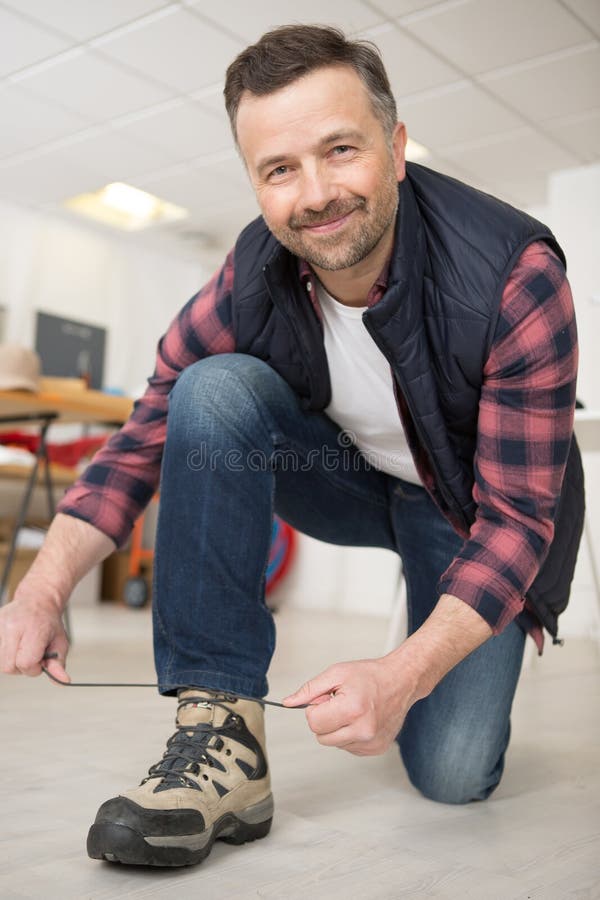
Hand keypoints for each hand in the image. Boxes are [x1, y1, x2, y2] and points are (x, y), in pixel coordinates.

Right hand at [0, 577, 69, 681]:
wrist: (37, 601)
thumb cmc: (49, 623)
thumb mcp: (60, 643)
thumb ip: (58, 664)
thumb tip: (63, 681)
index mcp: (34, 629)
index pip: (26, 662)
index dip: (33, 668)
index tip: (39, 661)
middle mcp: (13, 625)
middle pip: (9, 666)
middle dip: (21, 667)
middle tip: (30, 655)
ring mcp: (0, 625)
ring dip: (11, 662)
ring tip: (21, 649)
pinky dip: (3, 654)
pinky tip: (12, 646)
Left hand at [283, 657, 418, 755]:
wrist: (401, 681)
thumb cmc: (371, 675)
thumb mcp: (336, 674)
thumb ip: (310, 690)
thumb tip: (289, 703)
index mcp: (352, 710)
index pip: (313, 722)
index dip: (316, 708)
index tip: (327, 698)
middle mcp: (363, 730)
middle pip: (321, 736)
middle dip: (325, 719)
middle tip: (340, 702)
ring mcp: (371, 743)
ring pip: (334, 743)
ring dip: (338, 727)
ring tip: (353, 709)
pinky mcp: (376, 749)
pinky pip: (348, 747)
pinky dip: (349, 734)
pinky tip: (361, 719)